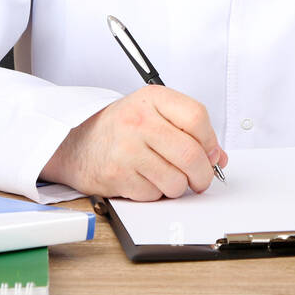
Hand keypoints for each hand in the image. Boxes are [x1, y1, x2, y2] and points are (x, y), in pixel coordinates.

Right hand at [41, 85, 227, 199]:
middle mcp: (139, 120)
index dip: (210, 141)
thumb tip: (218, 157)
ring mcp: (127, 149)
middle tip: (200, 178)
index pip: (197, 117)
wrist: (76, 142)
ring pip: (176, 181)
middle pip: (190, 154)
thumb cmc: (121, 127)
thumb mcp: (155, 113)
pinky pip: (154, 195)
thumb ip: (189, 129)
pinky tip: (144, 179)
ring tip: (166, 176)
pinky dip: (155, 193)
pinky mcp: (117, 175)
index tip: (210, 153)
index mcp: (153, 98)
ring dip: (177, 186)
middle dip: (202, 174)